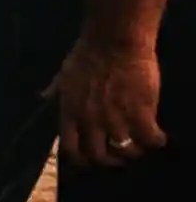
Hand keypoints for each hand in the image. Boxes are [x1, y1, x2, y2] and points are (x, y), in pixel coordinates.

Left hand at [42, 37, 166, 166]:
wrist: (114, 40)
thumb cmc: (87, 53)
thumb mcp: (64, 73)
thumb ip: (55, 90)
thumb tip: (43, 97)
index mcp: (70, 112)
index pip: (71, 149)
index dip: (81, 160)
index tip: (91, 161)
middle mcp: (91, 120)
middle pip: (99, 156)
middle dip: (110, 161)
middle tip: (119, 157)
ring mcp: (116, 118)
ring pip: (126, 152)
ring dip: (133, 152)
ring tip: (138, 145)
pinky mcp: (141, 113)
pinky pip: (150, 139)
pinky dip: (156, 141)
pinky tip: (158, 137)